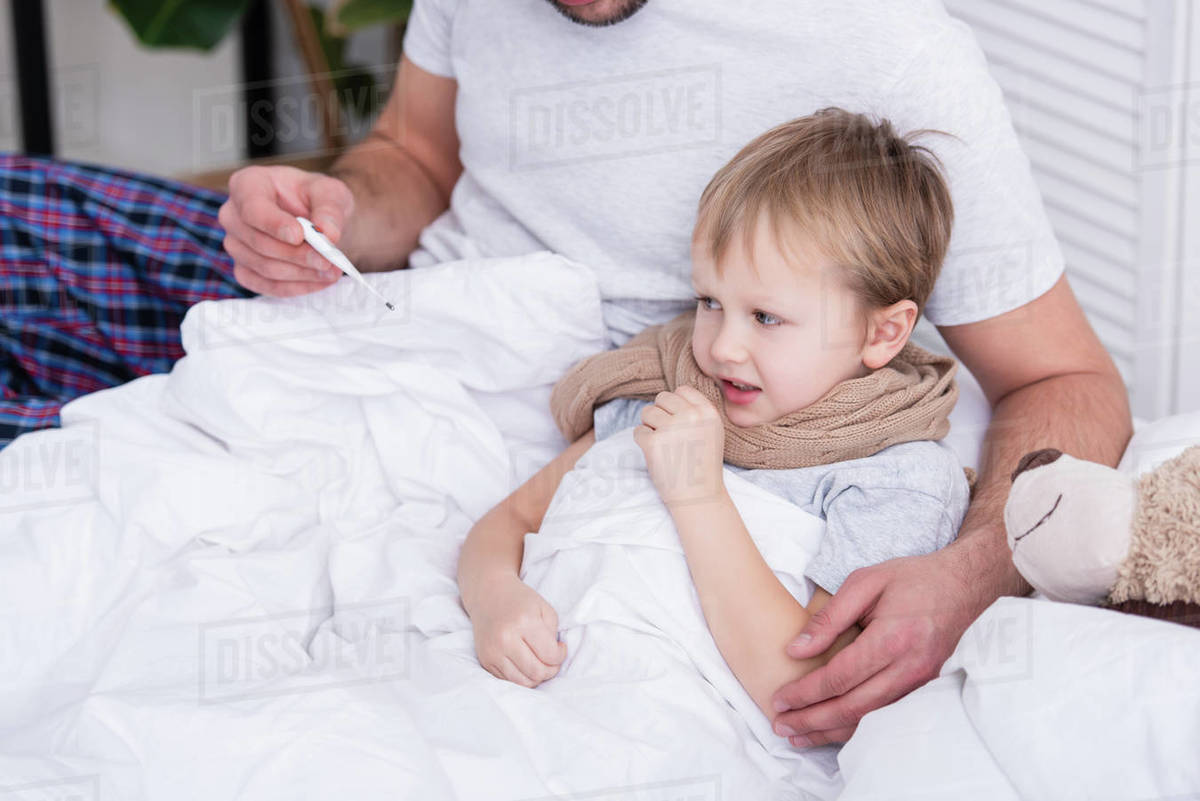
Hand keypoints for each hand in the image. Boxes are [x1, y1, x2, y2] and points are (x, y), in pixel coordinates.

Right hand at [219, 165, 355, 296]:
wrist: (318, 220)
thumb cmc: (318, 199)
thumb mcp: (331, 193)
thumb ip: (330, 210)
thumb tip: (328, 234)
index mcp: (248, 185)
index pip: (252, 209)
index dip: (274, 225)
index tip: (299, 236)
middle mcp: (233, 215)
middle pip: (259, 243)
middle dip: (297, 255)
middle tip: (328, 260)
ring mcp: (236, 245)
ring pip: (264, 267)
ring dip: (301, 273)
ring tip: (331, 270)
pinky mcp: (245, 270)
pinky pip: (266, 286)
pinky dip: (296, 287)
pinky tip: (319, 281)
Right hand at [469, 575, 566, 687]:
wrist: (488, 594)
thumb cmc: (520, 600)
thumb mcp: (544, 608)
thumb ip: (553, 633)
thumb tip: (554, 658)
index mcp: (524, 622)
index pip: (550, 655)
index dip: (561, 656)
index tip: (560, 648)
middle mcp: (505, 639)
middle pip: (536, 672)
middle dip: (550, 670)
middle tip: (552, 660)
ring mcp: (493, 651)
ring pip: (522, 682)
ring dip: (536, 677)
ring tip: (540, 664)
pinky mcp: (485, 660)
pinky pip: (508, 680)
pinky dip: (521, 676)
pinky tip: (525, 663)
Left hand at [633, 386, 724, 507]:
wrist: (698, 496)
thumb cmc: (703, 465)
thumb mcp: (712, 431)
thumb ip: (697, 411)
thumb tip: (672, 395)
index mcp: (707, 412)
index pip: (682, 390)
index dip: (675, 405)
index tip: (677, 421)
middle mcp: (690, 416)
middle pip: (662, 398)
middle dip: (660, 413)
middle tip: (667, 434)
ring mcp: (671, 428)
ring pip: (647, 412)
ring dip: (650, 427)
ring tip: (663, 445)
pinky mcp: (653, 443)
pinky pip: (638, 431)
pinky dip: (643, 442)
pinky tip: (656, 455)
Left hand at [771, 548, 990, 746]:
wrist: (963, 585)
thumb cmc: (912, 578)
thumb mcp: (864, 582)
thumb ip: (829, 619)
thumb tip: (795, 651)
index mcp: (891, 639)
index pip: (839, 678)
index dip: (806, 694)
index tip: (779, 700)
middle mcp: (908, 668)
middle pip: (852, 707)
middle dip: (811, 720)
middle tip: (780, 726)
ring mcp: (918, 682)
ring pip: (868, 719)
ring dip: (830, 730)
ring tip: (798, 735)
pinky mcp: (922, 686)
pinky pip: (883, 714)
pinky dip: (854, 725)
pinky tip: (831, 727)